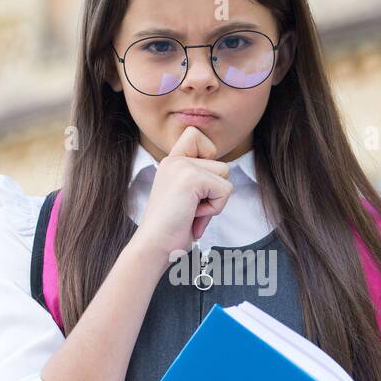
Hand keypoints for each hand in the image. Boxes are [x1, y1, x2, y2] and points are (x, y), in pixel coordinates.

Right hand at [133, 128, 233, 259]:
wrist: (154, 245)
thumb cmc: (172, 229)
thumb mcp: (186, 197)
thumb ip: (200, 180)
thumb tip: (224, 174)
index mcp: (172, 162)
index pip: (196, 135)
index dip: (208, 155)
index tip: (196, 184)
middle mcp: (176, 160)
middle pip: (222, 165)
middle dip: (215, 192)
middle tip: (192, 208)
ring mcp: (183, 166)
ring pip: (226, 176)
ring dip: (215, 201)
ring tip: (192, 212)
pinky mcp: (192, 178)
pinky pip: (225, 191)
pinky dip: (215, 209)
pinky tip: (193, 215)